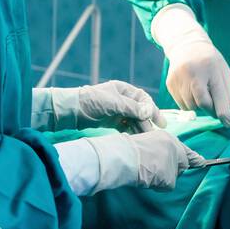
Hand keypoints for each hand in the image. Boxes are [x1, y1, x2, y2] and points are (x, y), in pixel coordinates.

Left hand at [37, 81, 165, 132]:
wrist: (71, 111)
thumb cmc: (91, 101)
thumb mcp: (113, 103)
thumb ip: (132, 107)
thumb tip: (149, 112)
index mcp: (123, 89)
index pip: (143, 99)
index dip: (152, 109)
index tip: (158, 121)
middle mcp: (122, 99)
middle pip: (140, 111)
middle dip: (147, 121)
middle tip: (156, 133)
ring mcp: (117, 111)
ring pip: (133, 120)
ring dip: (140, 128)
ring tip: (147, 139)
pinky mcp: (112, 121)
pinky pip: (126, 126)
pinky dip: (131, 132)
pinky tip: (136, 139)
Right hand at [88, 129, 205, 192]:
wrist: (123, 156)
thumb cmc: (128, 150)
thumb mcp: (147, 142)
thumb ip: (161, 149)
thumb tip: (169, 161)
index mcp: (168, 138)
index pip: (185, 150)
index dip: (194, 158)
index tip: (202, 162)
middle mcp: (175, 148)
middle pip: (181, 165)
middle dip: (172, 170)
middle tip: (154, 169)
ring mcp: (174, 163)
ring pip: (173, 177)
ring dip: (163, 178)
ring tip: (147, 170)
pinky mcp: (170, 177)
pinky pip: (167, 186)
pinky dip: (159, 186)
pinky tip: (149, 178)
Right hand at [152, 4, 229, 122]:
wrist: (186, 45)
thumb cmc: (210, 61)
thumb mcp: (224, 72)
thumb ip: (229, 93)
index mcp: (211, 68)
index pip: (217, 95)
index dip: (223, 112)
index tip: (229, 123)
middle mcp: (193, 72)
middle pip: (202, 103)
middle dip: (210, 110)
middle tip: (215, 109)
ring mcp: (179, 78)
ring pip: (191, 106)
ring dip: (199, 106)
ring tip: (201, 92)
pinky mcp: (170, 83)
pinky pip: (181, 104)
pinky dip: (189, 102)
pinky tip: (191, 90)